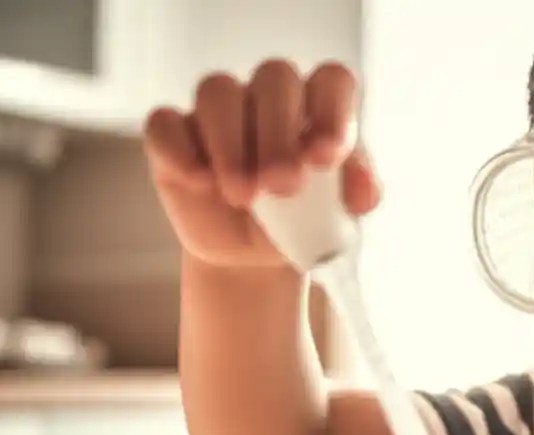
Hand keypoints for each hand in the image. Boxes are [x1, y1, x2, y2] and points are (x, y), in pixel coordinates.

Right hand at [142, 59, 380, 268]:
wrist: (253, 256)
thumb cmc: (303, 222)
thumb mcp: (339, 216)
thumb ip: (358, 195)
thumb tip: (366, 190)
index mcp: (317, 106)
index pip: (332, 81)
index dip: (332, 111)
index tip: (324, 158)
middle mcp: (268, 97)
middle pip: (275, 78)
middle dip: (279, 133)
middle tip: (283, 186)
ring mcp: (219, 111)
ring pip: (218, 91)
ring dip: (231, 143)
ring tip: (243, 196)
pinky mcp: (174, 134)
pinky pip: (166, 123)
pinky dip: (181, 152)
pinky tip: (201, 184)